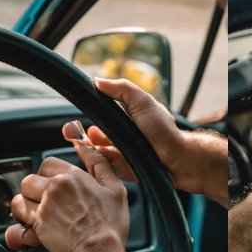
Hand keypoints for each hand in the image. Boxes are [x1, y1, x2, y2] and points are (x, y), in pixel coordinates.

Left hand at [3, 144, 128, 251]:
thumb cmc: (110, 225)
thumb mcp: (115, 188)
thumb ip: (98, 162)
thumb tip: (84, 144)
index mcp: (72, 176)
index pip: (47, 163)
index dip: (49, 175)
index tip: (55, 187)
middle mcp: (55, 188)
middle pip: (30, 180)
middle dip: (36, 192)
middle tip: (47, 204)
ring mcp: (44, 207)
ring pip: (20, 198)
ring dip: (26, 207)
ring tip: (36, 216)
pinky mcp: (37, 225)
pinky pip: (16, 218)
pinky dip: (19, 224)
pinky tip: (29, 228)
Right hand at [87, 78, 227, 206]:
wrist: (179, 160)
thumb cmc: (164, 131)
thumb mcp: (143, 102)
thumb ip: (122, 89)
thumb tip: (97, 80)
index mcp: (128, 119)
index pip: (101, 116)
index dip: (87, 117)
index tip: (74, 119)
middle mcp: (125, 137)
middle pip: (96, 136)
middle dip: (83, 135)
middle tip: (72, 133)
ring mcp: (124, 155)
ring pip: (98, 152)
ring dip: (89, 148)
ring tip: (83, 145)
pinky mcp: (125, 171)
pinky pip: (107, 168)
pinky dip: (99, 163)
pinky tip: (94, 159)